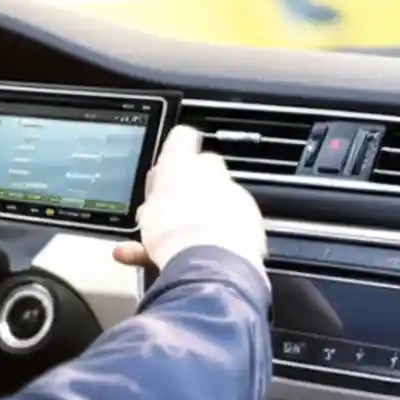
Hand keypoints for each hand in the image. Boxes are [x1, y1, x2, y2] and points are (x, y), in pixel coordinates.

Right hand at [113, 125, 266, 275]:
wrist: (209, 262)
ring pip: (223, 194)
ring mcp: (234, 192)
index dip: (177, 149)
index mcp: (179, 164)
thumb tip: (153, 206)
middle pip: (205, 167)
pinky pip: (239, 215)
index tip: (172, 163)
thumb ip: (153, 203)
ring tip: (196, 238)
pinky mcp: (252, 214)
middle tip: (180, 210)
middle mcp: (210, 171)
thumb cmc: (174, 236)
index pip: (181, 137)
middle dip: (196, 185)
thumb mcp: (147, 219)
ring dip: (213, 209)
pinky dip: (230, 228)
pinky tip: (214, 248)